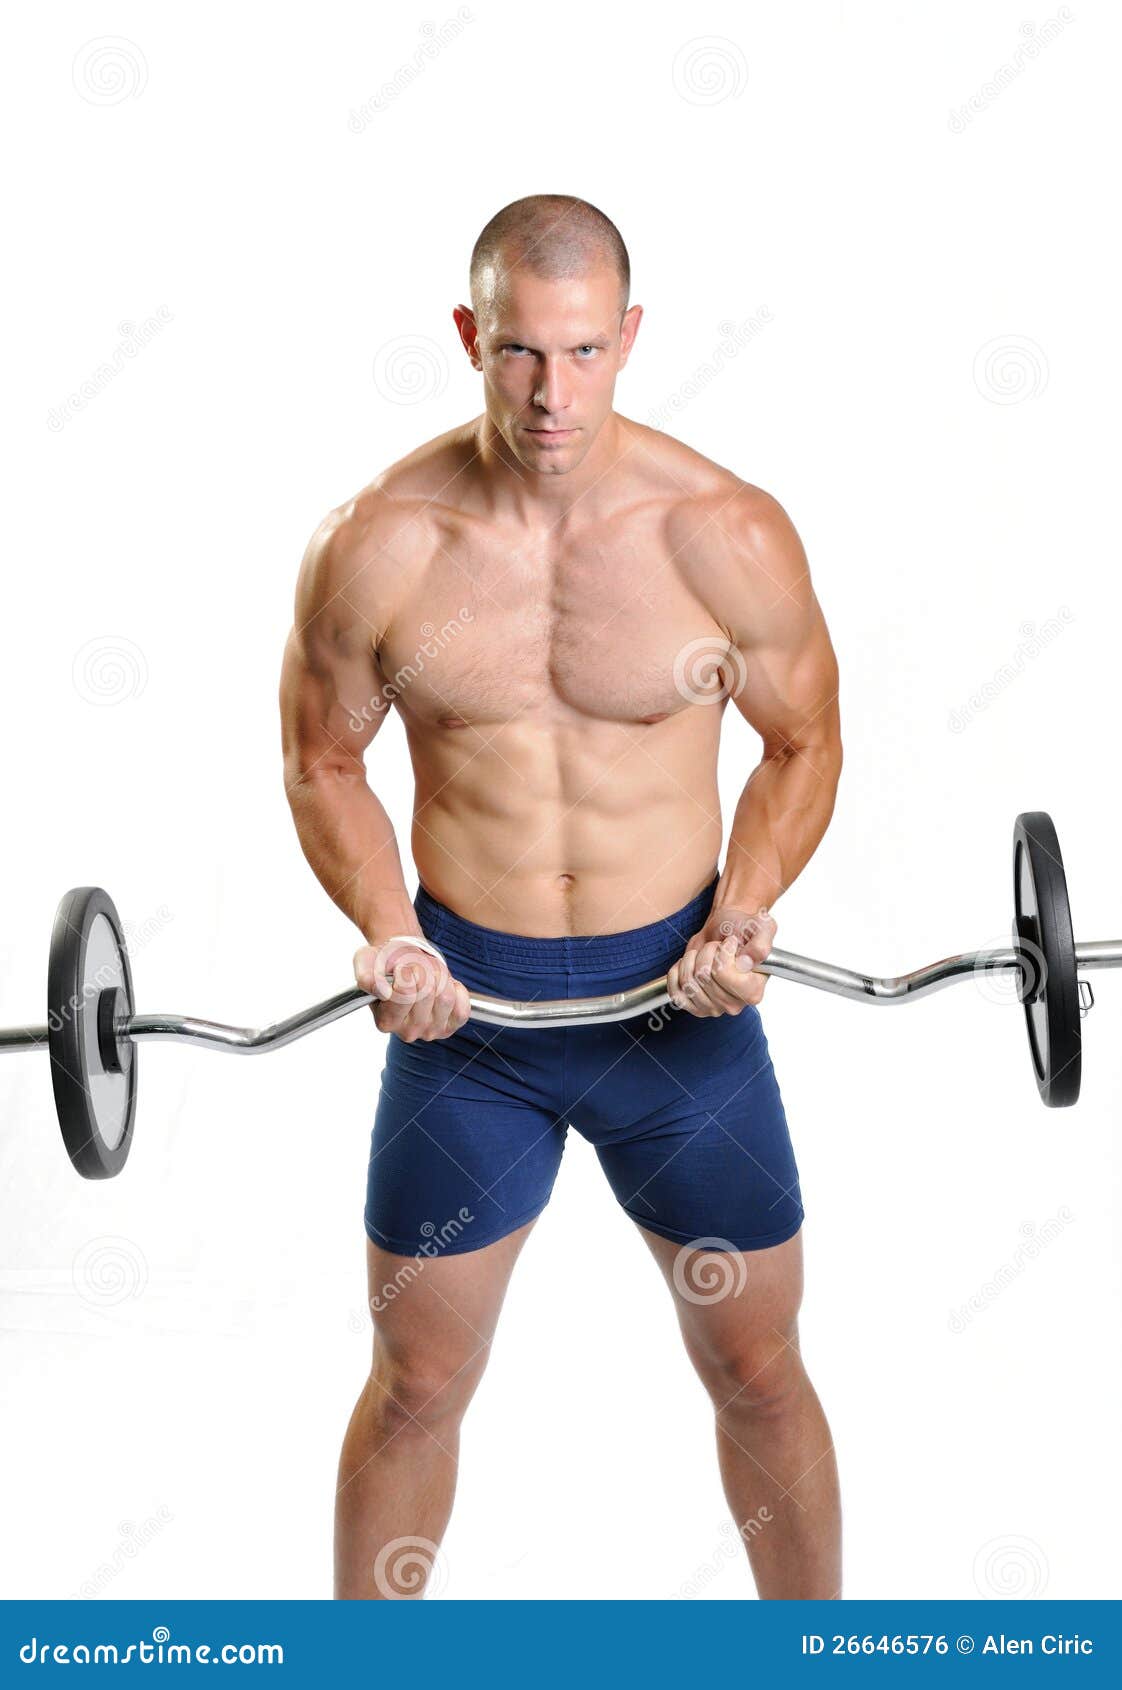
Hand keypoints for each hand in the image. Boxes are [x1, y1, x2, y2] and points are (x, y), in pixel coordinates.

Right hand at [352, 936, 470, 1041]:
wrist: (405, 961)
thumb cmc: (387, 964)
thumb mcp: (366, 961)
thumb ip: (365, 975)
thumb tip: (382, 991)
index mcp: (385, 1021)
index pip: (404, 993)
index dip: (405, 972)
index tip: (400, 968)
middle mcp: (408, 1031)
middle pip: (427, 992)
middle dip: (422, 971)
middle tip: (414, 969)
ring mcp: (431, 1031)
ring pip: (445, 998)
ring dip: (439, 978)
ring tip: (427, 976)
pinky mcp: (451, 1026)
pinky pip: (463, 1009)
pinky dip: (457, 991)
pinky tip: (442, 987)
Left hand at [665, 904, 776, 1017]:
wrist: (725, 933)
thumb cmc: (743, 931)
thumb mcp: (762, 929)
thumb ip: (761, 945)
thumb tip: (747, 962)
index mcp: (753, 991)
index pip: (724, 974)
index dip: (722, 953)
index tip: (730, 943)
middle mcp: (735, 1005)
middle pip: (703, 976)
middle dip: (707, 952)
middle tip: (717, 948)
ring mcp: (714, 1008)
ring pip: (688, 982)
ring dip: (692, 960)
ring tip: (704, 955)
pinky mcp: (695, 1007)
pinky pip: (676, 993)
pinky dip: (677, 973)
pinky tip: (689, 965)